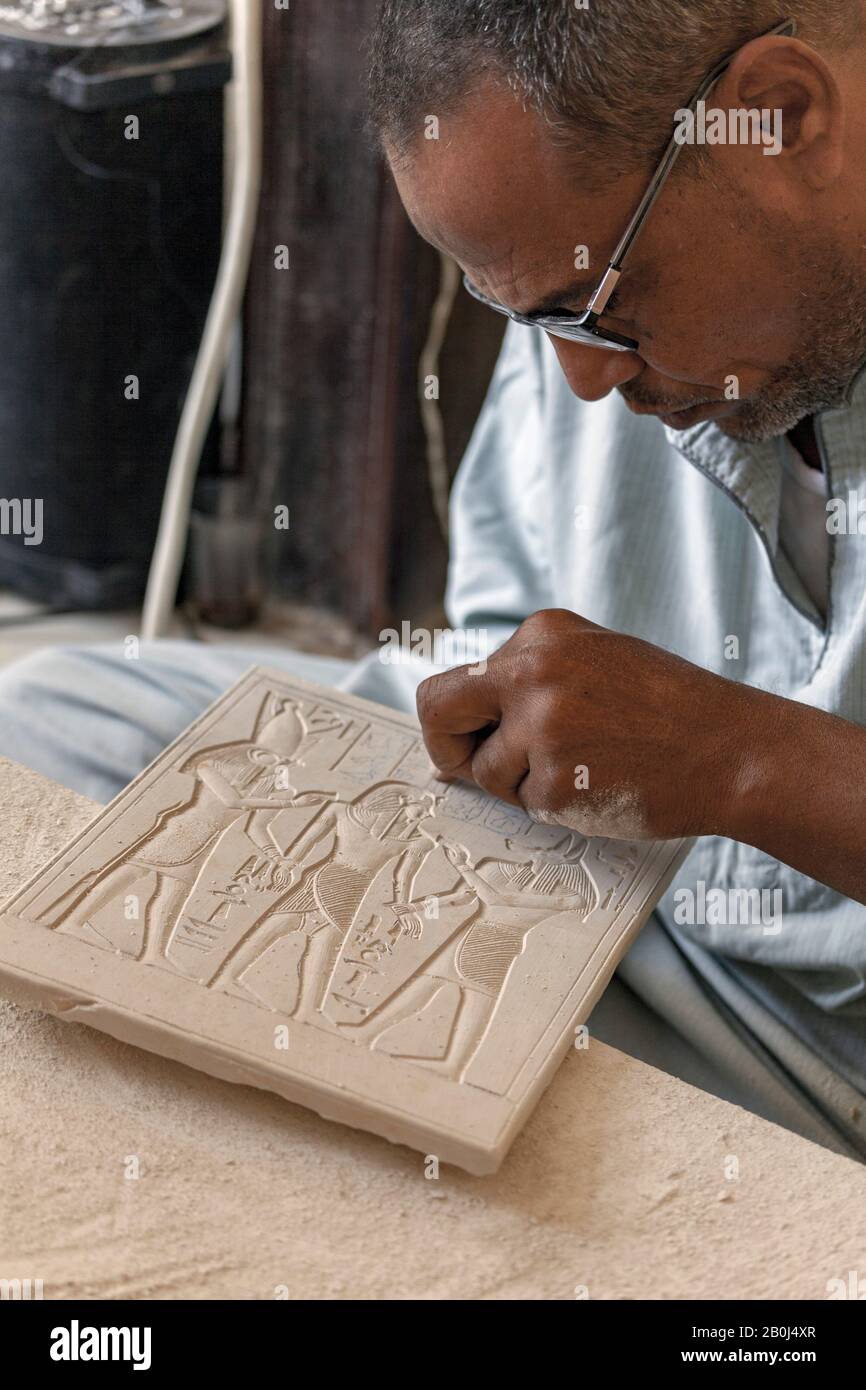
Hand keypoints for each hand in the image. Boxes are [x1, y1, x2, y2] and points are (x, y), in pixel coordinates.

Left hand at [415, 608, 766, 841]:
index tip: (470, 738)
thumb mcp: (596, 660)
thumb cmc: (670, 708)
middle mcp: (532, 672)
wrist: (732, 748)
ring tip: (585, 769)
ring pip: (488, 772)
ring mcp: (541, 727)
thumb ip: (534, 677)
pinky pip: (527, 804)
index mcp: (540, 635)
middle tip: (468, 769)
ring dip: (523, 784)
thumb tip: (470, 715)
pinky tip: (601, 785)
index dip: (460, 719)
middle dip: (448, 747)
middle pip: (437, 709)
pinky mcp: (554, 782)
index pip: (458, 678)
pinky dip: (557, 806)